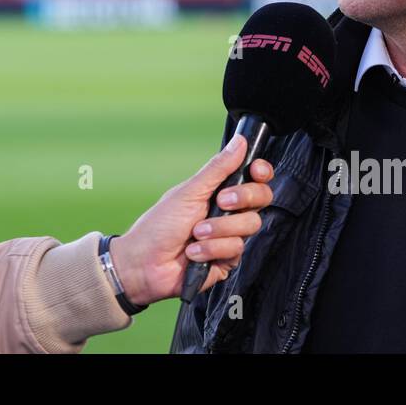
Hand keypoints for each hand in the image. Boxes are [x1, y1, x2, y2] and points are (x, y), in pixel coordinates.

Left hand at [108, 134, 273, 305]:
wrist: (145, 263)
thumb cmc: (160, 224)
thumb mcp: (189, 192)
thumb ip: (217, 169)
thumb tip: (239, 141)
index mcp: (219, 191)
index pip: (254, 178)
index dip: (261, 173)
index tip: (256, 171)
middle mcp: (228, 212)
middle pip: (261, 199)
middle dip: (243, 198)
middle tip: (220, 201)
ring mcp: (229, 236)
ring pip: (250, 225)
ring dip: (219, 228)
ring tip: (195, 233)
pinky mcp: (227, 260)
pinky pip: (236, 250)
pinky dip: (212, 248)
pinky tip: (194, 252)